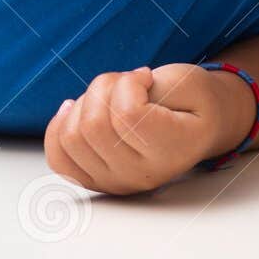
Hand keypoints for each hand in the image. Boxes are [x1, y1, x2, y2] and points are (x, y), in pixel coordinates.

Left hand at [43, 63, 253, 194]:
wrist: (200, 128)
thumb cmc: (195, 101)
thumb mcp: (189, 81)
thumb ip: (154, 86)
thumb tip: (112, 95)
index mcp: (172, 150)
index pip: (127, 115)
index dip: (128, 83)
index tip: (145, 76)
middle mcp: (142, 175)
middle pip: (93, 126)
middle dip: (104, 88)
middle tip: (128, 83)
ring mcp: (116, 182)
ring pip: (71, 137)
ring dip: (85, 103)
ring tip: (111, 97)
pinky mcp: (96, 180)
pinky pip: (58, 158)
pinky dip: (59, 128)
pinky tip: (75, 109)